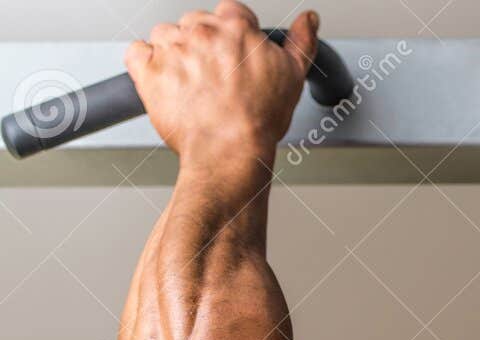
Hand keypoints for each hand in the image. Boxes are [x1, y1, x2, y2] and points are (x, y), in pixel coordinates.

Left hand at [125, 2, 318, 165]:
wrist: (228, 151)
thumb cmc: (258, 120)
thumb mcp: (293, 76)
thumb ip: (301, 42)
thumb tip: (307, 20)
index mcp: (235, 27)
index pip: (231, 13)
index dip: (235, 36)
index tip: (237, 58)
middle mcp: (200, 31)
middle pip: (197, 23)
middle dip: (204, 45)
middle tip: (216, 77)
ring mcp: (171, 49)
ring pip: (166, 35)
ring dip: (175, 53)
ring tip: (192, 83)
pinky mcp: (148, 70)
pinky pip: (137, 53)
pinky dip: (146, 63)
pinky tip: (165, 80)